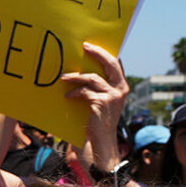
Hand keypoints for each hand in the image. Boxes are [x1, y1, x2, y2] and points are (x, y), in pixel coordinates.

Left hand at [60, 42, 129, 172]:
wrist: (102, 141)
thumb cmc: (100, 120)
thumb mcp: (104, 101)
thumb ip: (101, 86)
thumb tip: (86, 69)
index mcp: (122, 86)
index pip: (116, 64)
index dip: (105, 53)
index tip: (92, 45)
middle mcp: (120, 89)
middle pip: (110, 64)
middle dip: (97, 52)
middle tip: (85, 46)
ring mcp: (112, 96)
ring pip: (92, 77)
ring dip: (76, 77)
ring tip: (63, 77)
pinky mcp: (101, 103)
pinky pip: (85, 91)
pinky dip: (75, 92)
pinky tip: (67, 96)